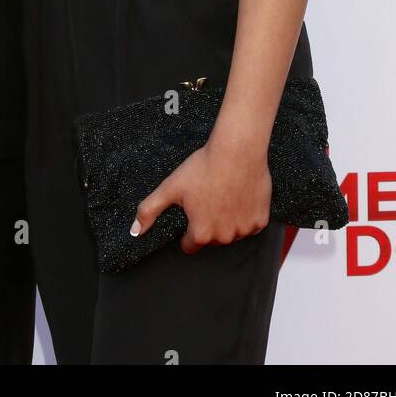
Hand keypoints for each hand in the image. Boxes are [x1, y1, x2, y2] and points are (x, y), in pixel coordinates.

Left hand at [131, 138, 271, 255]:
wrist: (236, 151)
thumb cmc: (203, 168)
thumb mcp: (170, 187)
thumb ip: (149, 210)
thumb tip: (135, 231)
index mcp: (201, 233)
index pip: (190, 245)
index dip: (188, 230)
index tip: (191, 212)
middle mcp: (224, 237)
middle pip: (211, 239)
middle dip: (208, 224)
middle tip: (207, 199)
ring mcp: (244, 230)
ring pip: (231, 233)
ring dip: (226, 221)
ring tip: (222, 195)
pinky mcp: (260, 221)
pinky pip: (250, 224)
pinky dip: (244, 215)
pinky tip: (238, 196)